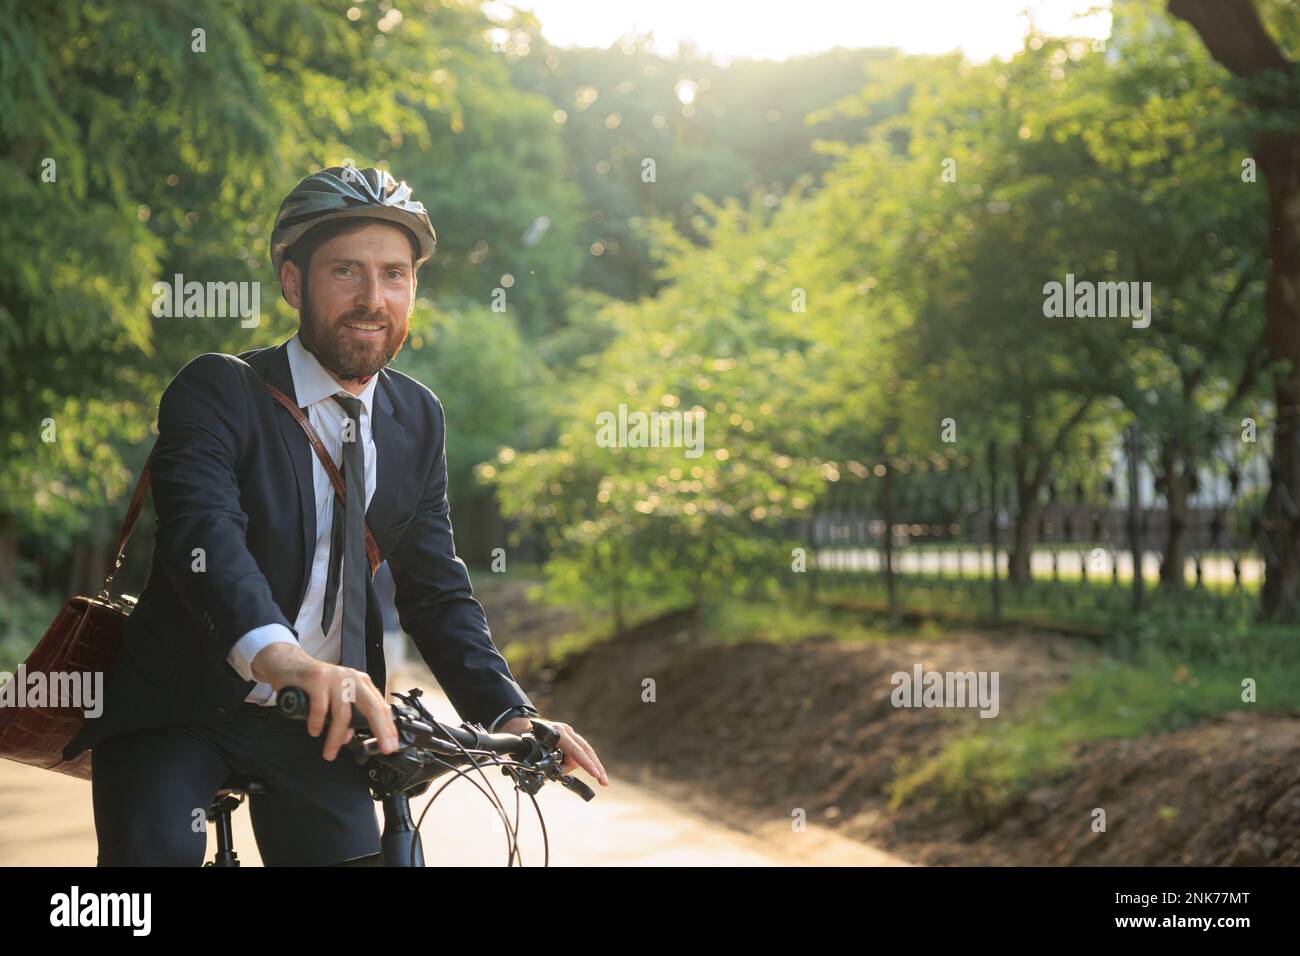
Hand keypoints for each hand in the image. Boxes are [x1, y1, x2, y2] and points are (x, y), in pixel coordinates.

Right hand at [249, 642, 399, 760]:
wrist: (288, 663)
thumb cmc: (315, 684)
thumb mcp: (336, 698)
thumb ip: (346, 717)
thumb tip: (349, 738)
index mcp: (361, 683)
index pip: (381, 707)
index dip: (388, 728)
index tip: (391, 746)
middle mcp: (352, 678)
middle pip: (372, 707)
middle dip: (381, 730)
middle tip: (383, 749)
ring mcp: (335, 678)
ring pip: (343, 713)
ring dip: (336, 738)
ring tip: (329, 753)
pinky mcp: (317, 679)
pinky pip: (320, 708)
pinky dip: (317, 724)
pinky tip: (314, 731)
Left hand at [501, 716, 607, 786]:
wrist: (519, 726)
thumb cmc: (523, 739)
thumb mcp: (529, 751)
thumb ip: (542, 764)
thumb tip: (551, 778)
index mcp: (557, 732)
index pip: (575, 750)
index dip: (585, 763)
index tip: (595, 774)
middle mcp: (566, 731)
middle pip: (586, 750)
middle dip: (595, 767)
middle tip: (603, 782)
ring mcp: (569, 734)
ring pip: (582, 753)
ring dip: (580, 767)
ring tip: (560, 774)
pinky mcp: (569, 739)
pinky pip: (577, 753)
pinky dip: (580, 763)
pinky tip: (583, 770)